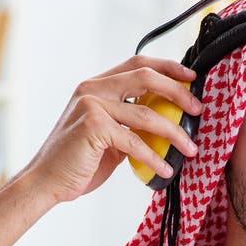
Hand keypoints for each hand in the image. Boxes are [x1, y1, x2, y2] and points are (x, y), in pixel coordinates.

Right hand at [24, 56, 201, 206]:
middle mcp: (93, 89)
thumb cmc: (78, 162)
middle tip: (199, 109)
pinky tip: (166, 170)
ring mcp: (91, 105)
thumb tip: (165, 127)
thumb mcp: (108, 137)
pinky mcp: (93, 127)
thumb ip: (130, 125)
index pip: (138, 64)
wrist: (47, 181)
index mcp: (97, 86)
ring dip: (174, 132)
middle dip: (178, 91)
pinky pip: (135, 142)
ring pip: (146, 113)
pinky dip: (154, 157)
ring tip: (191, 148)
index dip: (167, 67)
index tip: (191, 78)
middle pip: (146, 77)